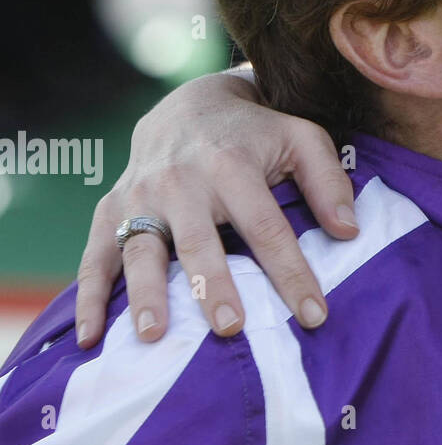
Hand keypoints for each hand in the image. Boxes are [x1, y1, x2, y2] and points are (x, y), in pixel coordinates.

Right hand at [74, 69, 357, 346]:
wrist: (188, 106)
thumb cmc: (255, 133)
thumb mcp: (302, 139)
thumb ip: (328, 182)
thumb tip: (349, 232)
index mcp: (232, 165)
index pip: (267, 227)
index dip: (291, 273)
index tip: (313, 315)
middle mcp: (182, 181)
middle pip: (199, 241)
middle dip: (213, 285)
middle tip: (231, 326)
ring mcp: (141, 196)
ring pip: (141, 249)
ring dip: (145, 294)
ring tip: (154, 335)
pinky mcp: (110, 209)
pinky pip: (96, 255)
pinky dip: (90, 296)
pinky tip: (92, 338)